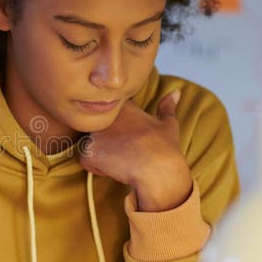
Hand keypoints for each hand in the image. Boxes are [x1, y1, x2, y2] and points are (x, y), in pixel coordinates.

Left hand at [79, 91, 192, 210]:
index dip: (119, 130)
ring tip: (122, 159)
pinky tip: (115, 168)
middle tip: (126, 151)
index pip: (109, 116)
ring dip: (102, 155)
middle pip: (98, 131)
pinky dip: (97, 168)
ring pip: (91, 146)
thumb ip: (167, 106)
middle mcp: (105, 116)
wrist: (157, 168)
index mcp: (122, 106)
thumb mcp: (168, 123)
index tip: (131, 138)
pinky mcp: (89, 151)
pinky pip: (86, 161)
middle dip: (108, 142)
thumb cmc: (164, 148)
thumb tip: (175, 93)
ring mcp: (95, 133)